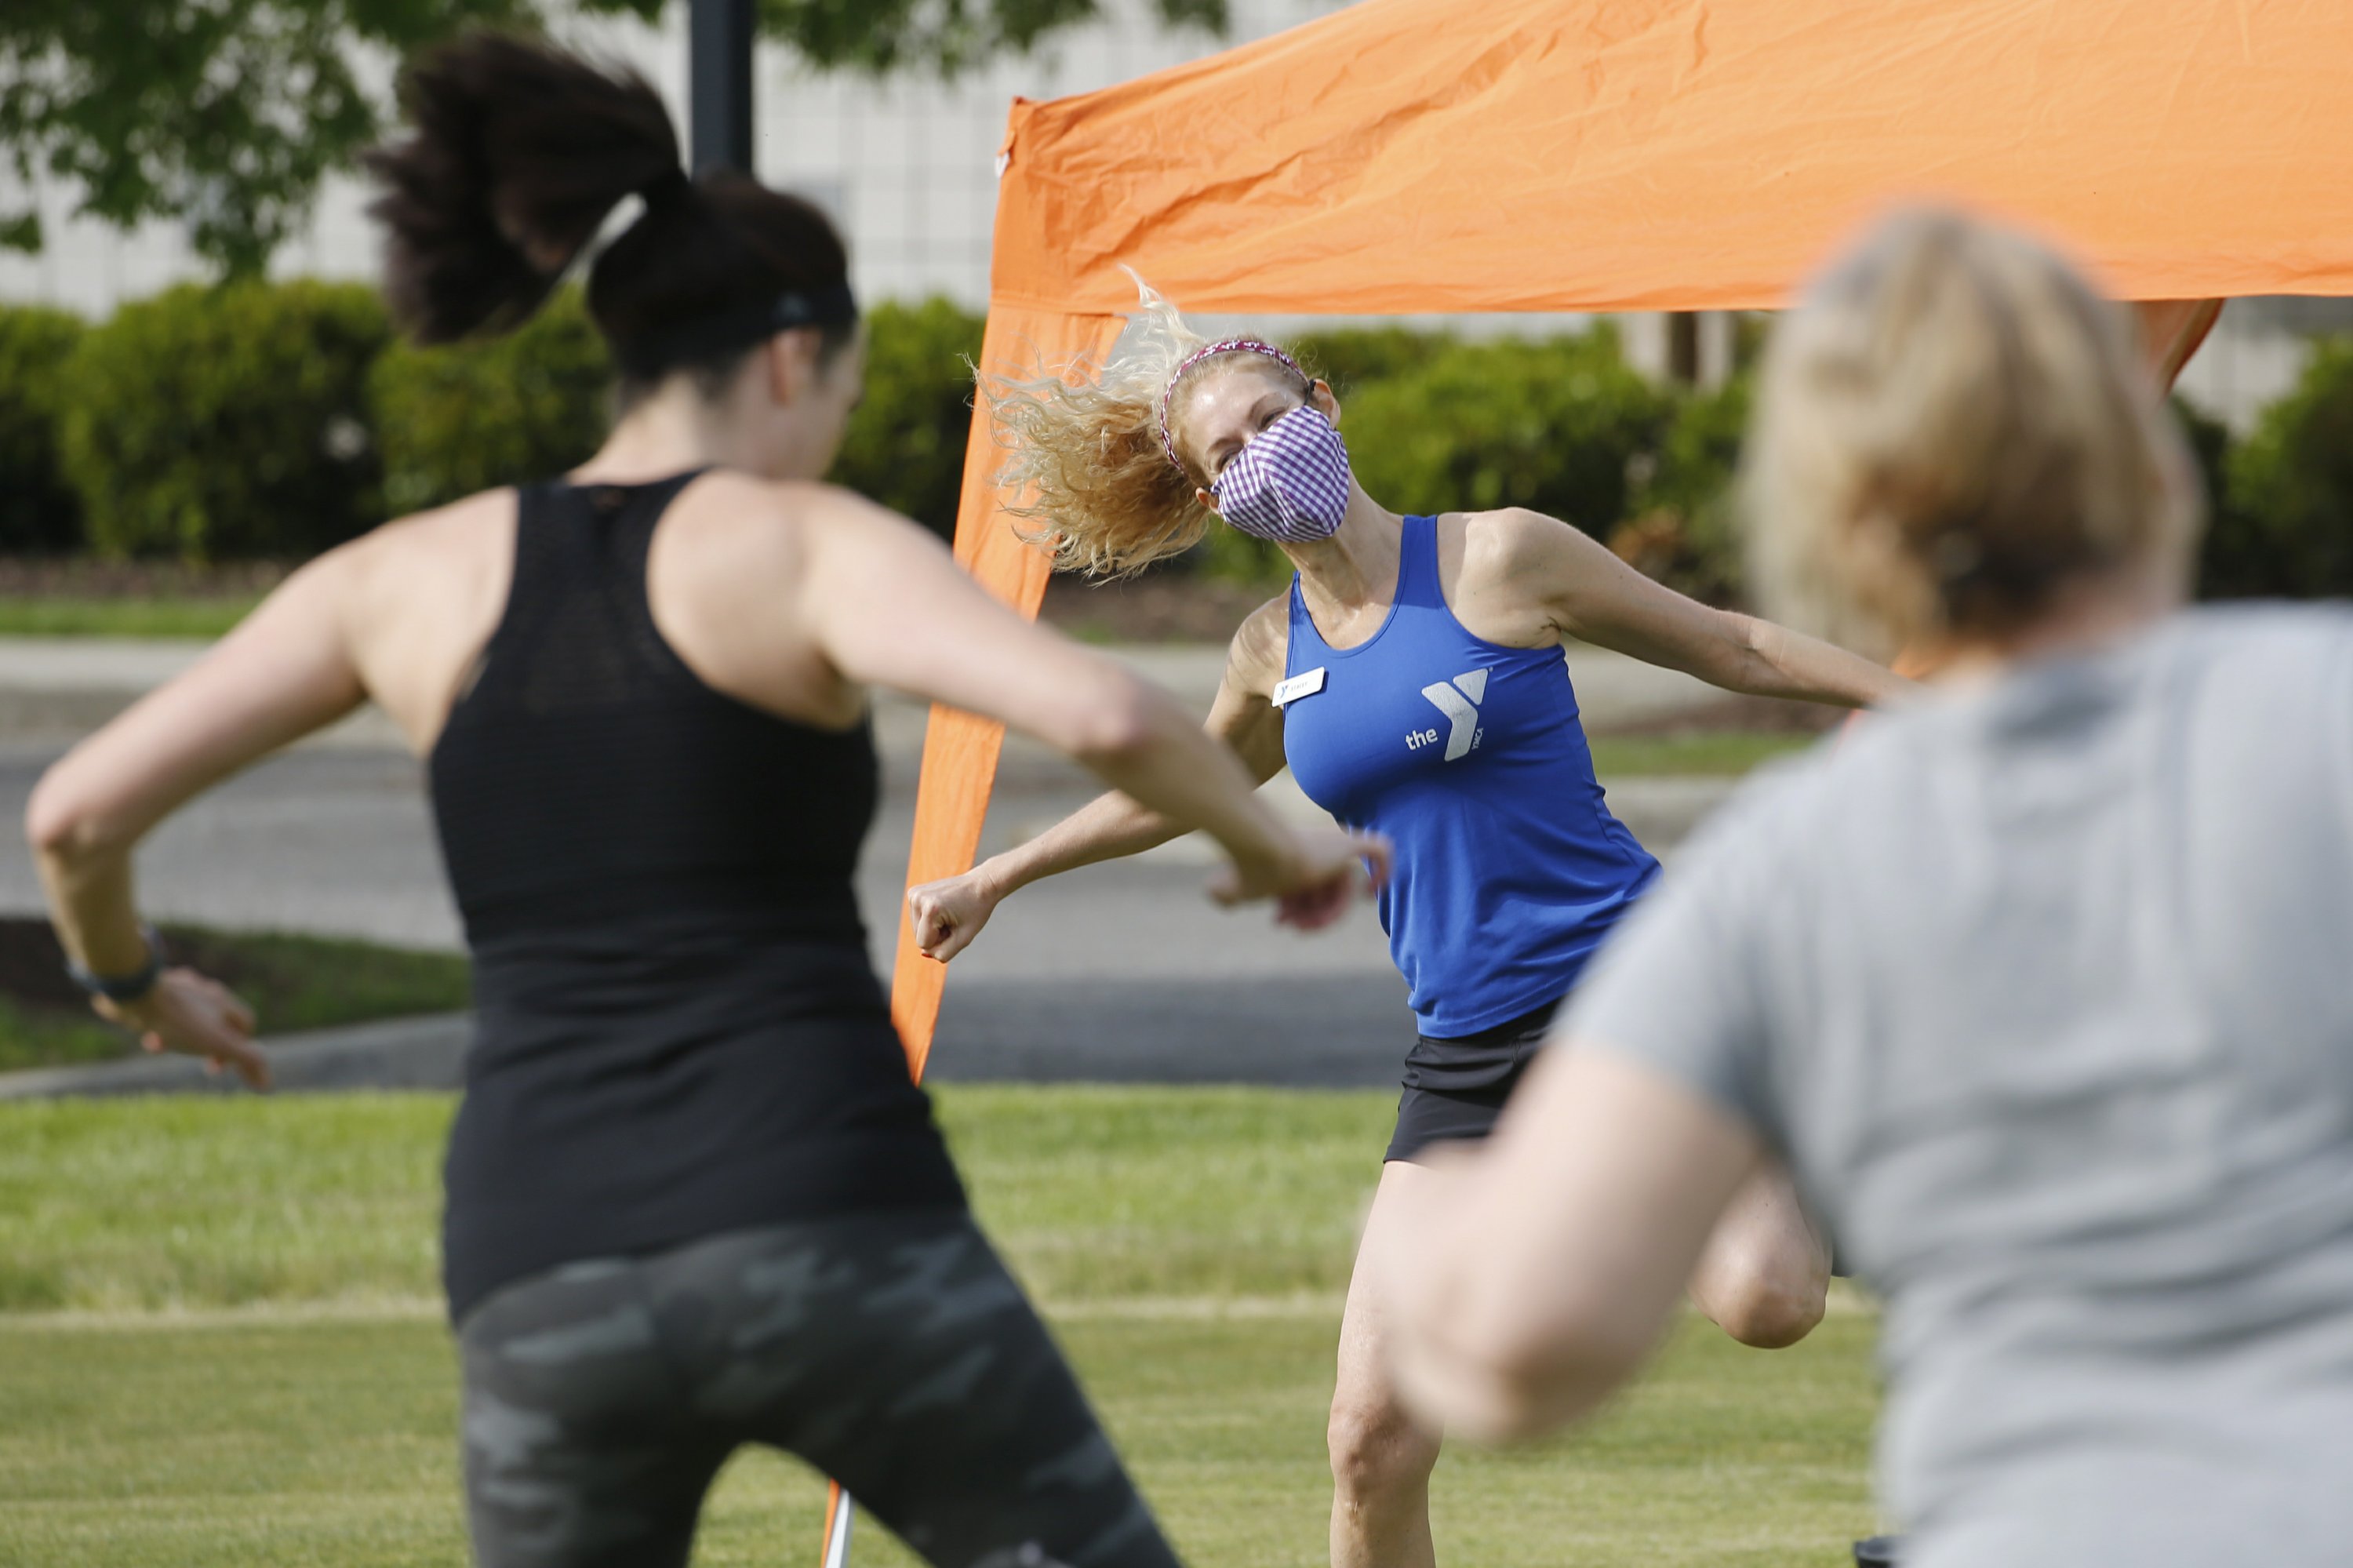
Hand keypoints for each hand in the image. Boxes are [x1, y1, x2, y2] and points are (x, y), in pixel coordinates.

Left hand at [98, 967, 266, 1090]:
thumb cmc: (178, 1020)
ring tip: (163, 1047)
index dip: (240, 1046)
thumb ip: (245, 1059)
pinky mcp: (153, 988)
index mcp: (224, 1001)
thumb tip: (267, 1085)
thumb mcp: (218, 1043)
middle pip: (217, 1020)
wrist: (135, 992)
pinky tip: (148, 1035)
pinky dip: (159, 1025)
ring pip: (188, 1015)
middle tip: (197, 1059)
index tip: (219, 1066)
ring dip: (179, 1036)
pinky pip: (162, 1009)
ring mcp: (179, 987)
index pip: (246, 1024)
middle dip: (208, 1043)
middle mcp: (205, 990)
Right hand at [906, 869, 1003, 962]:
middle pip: (919, 937)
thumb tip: (924, 953)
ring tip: (950, 914)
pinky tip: (943, 908)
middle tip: (954, 920)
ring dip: (934, 927)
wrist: (981, 885)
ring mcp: (914, 894)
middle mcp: (918, 898)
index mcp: (930, 908)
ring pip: (917, 929)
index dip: (941, 942)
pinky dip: (931, 919)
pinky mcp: (914, 893)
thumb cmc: (976, 910)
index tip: (955, 927)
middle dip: (937, 935)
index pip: (923, 944)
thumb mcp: (964, 938)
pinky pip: (918, 919)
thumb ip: (943, 953)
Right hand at [1209, 823, 1390, 931]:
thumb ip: (1227, 891)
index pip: (1309, 890)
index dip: (1297, 911)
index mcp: (1296, 859)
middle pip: (1328, 893)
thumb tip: (1215, 893)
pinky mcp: (1348, 843)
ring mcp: (1334, 847)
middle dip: (1310, 916)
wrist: (1258, 851)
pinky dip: (1384, 870)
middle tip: (1291, 928)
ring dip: (1326, 916)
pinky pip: (1380, 851)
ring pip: (1345, 891)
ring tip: (1302, 926)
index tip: (1278, 922)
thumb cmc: (1245, 869)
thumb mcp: (1230, 886)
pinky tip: (1374, 892)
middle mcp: (1317, 852)